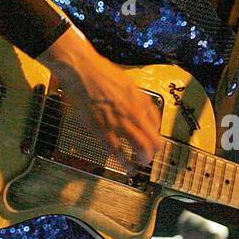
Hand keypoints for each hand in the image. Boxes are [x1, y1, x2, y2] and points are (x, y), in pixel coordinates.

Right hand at [37, 22, 160, 171]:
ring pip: (141, 149)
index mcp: (141, 101)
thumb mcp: (128, 83)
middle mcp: (134, 113)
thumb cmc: (101, 72)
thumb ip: (137, 99)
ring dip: (143, 159)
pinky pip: (118, 152)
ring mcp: (120, 123)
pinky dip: (125, 163)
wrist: (82, 69)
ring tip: (140, 164)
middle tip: (149, 156)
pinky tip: (127, 168)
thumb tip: (144, 111)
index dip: (155, 135)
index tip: (152, 140)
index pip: (157, 125)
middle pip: (153, 140)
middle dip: (153, 152)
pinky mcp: (103, 130)